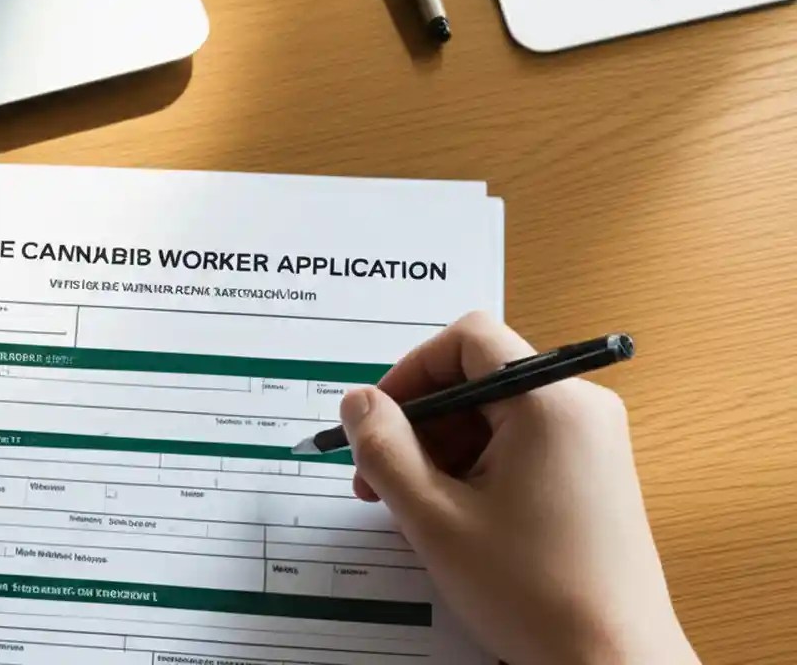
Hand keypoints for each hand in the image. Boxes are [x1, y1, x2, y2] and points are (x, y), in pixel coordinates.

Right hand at [343, 313, 698, 664]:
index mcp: (551, 403)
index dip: (410, 371)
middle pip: (478, 379)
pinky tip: (450, 515)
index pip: (468, 339)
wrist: (613, 663)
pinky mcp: (590, 472)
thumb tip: (357, 403)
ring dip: (441, 450)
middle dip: (418, 422)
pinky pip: (519, 444)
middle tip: (377, 476)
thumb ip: (384, 450)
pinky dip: (475, 468)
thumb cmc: (536, 596)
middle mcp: (580, 408)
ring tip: (410, 506)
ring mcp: (591, 441)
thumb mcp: (434, 518)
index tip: (376, 418)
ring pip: (494, 415)